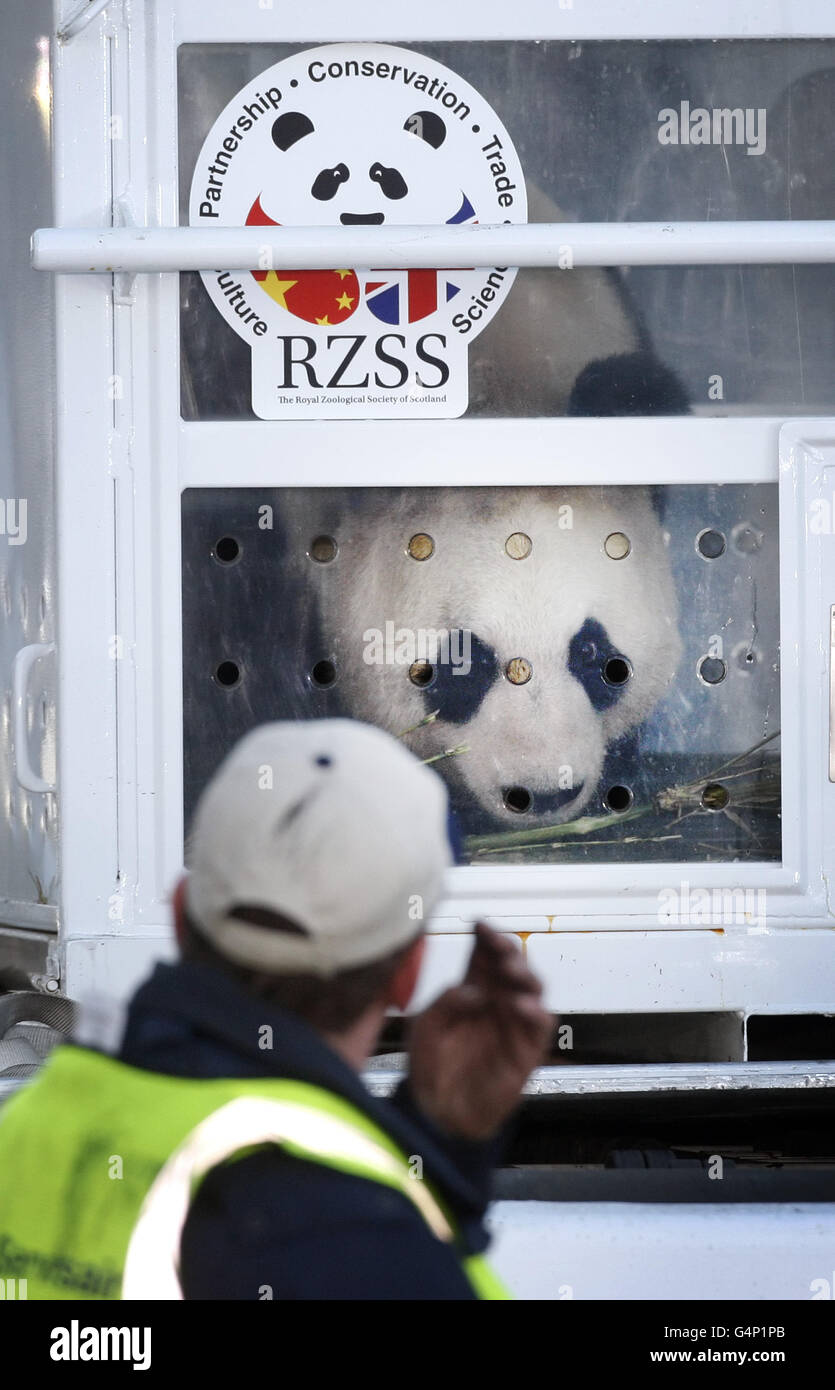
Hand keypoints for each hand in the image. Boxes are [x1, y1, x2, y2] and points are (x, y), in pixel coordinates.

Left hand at [406, 923, 551, 1140]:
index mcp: (473, 988)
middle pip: (512, 964)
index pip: (485, 954)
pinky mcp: (526, 1050)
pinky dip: (535, 1012)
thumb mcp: (426, 1025)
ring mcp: (514, 1023)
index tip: (479, 924)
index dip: (486, 936)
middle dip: (507, 948)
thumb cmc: (430, 1064)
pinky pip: (540, 1026)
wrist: (438, 1111)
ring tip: (509, 968)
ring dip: (524, 974)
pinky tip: (520, 1004)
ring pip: (533, 988)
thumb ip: (446, 1002)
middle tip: (497, 942)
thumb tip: (474, 989)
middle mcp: (497, 1000)